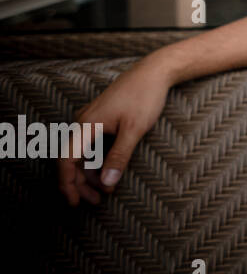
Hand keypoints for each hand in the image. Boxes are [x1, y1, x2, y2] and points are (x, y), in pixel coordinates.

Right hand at [57, 58, 171, 206]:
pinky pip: (90, 145)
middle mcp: (82, 122)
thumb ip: (120, 157)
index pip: (66, 159)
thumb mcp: (134, 129)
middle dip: (80, 183)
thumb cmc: (144, 97)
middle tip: (94, 202)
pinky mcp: (99, 119)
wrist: (153, 71)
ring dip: (89, 174)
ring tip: (104, 193)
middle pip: (71, 159)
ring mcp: (90, 120)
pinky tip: (107, 173)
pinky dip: (96, 161)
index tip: (74, 201)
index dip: (67, 183)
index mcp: (86, 125)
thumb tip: (107, 184)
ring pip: (81, 153)